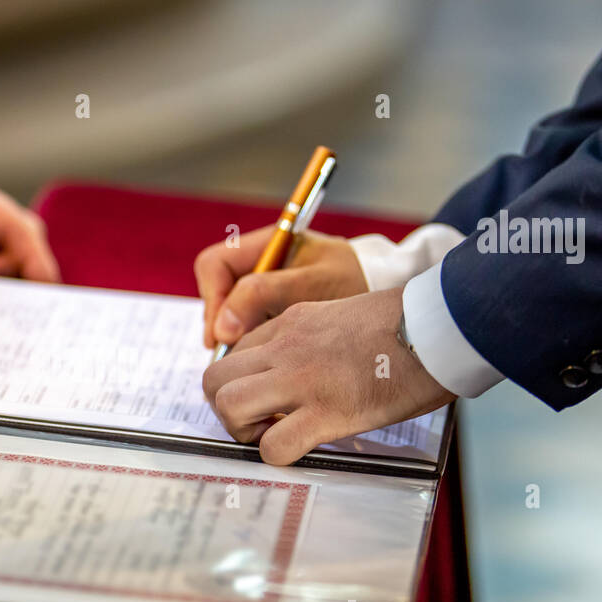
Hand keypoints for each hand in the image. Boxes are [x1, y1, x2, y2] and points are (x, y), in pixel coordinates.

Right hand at [194, 226, 367, 347]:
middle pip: (218, 291)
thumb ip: (265, 295)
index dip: (213, 300)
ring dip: (235, 336)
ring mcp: (267, 286)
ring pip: (229, 312)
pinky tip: (267, 356)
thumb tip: (222, 327)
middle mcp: (262, 263)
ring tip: (254, 357)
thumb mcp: (314, 285)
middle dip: (221, 323)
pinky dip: (250, 342)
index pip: (215, 265)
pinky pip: (248, 325)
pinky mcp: (275, 308)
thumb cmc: (358, 280)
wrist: (389, 291)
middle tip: (234, 353)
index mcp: (269, 244)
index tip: (223, 334)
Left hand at [201, 287, 455, 465]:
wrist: (440, 325)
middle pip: (214, 380)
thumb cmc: (406, 324)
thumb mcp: (343, 315)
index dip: (242, 384)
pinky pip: (274, 446)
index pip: (234, 354)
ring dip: (244, 431)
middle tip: (259, 422)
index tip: (265, 399)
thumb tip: (310, 365)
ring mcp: (302, 379)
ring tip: (275, 433)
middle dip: (227, 409)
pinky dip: (279, 456)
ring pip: (230, 407)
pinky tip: (303, 447)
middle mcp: (286, 348)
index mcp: (292, 323)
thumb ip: (314, 336)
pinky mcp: (328, 412)